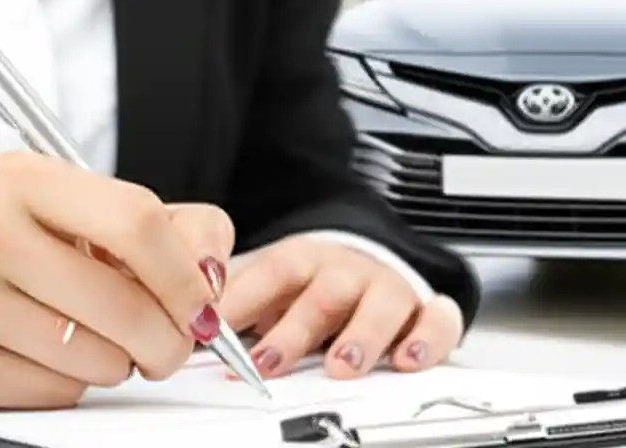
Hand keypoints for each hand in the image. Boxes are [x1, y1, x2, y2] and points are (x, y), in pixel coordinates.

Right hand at [0, 152, 233, 410]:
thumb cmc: (23, 252)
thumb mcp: (93, 214)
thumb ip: (178, 229)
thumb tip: (212, 278)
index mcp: (24, 177)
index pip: (136, 221)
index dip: (186, 275)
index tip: (203, 305)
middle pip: (123, 301)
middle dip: (169, 338)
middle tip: (172, 345)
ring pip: (98, 355)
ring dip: (122, 362)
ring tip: (99, 339)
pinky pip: (59, 390)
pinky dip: (76, 383)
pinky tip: (52, 356)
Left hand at [220, 236, 462, 379]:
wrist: (370, 265)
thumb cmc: (312, 287)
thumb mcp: (270, 289)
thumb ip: (238, 308)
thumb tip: (187, 334)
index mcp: (305, 260)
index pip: (273, 272)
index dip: (244, 302)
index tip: (216, 334)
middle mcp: (348, 272)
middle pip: (324, 294)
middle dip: (295, 330)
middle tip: (268, 362)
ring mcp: (389, 289)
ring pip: (382, 303)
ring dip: (362, 334)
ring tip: (342, 365)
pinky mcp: (427, 310)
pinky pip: (439, 319)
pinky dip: (428, 337)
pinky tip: (410, 359)